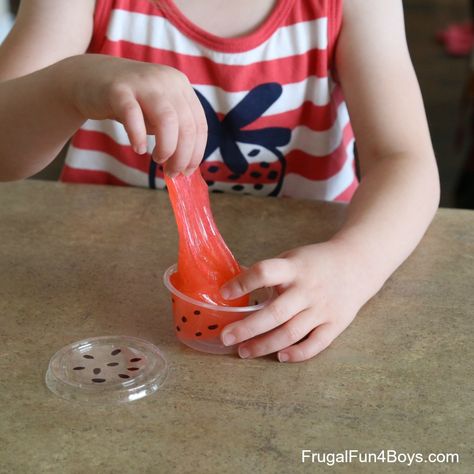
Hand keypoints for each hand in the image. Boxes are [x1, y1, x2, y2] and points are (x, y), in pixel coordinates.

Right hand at [65, 54, 206, 176]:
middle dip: (182, 156)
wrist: (90, 78)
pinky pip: (133, 115)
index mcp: (181, 86)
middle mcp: (166, 80)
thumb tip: (186, 165)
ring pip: (167, 120)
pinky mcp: (117, 89)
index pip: (199, 124)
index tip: (188, 171)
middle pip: (186, 125)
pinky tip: (139, 148)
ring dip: (167, 148)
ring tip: (157, 160)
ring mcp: (143, 82)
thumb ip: (175, 131)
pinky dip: (139, 136)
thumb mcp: (159, 113)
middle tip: (172, 173)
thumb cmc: (131, 103)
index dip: (197, 152)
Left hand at [219, 241, 378, 361]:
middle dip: (247, 328)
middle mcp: (307, 289)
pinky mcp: (335, 324)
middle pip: (275, 313)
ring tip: (243, 351)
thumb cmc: (316, 263)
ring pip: (291, 332)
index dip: (243, 282)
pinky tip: (280, 356)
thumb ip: (268, 274)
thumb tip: (232, 287)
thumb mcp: (291, 258)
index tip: (224, 292)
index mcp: (293, 268)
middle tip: (226, 337)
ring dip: (265, 345)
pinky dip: (298, 353)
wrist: (357, 264)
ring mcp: (322, 308)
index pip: (265, 272)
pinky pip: (316, 344)